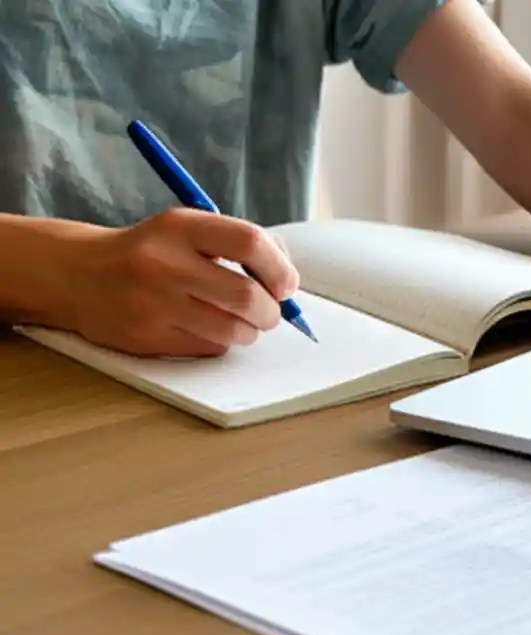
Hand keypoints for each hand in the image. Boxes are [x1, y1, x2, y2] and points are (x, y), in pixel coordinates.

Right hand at [72, 209, 299, 356]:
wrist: (79, 275)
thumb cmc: (152, 252)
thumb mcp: (188, 230)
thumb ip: (241, 244)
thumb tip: (289, 278)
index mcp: (180, 226)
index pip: (250, 242)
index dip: (280, 268)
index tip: (286, 284)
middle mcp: (163, 262)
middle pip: (247, 296)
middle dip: (271, 311)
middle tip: (268, 312)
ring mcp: (151, 303)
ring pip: (232, 331)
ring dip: (249, 331)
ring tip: (239, 321)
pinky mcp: (145, 337)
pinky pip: (208, 349)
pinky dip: (220, 343)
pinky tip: (204, 328)